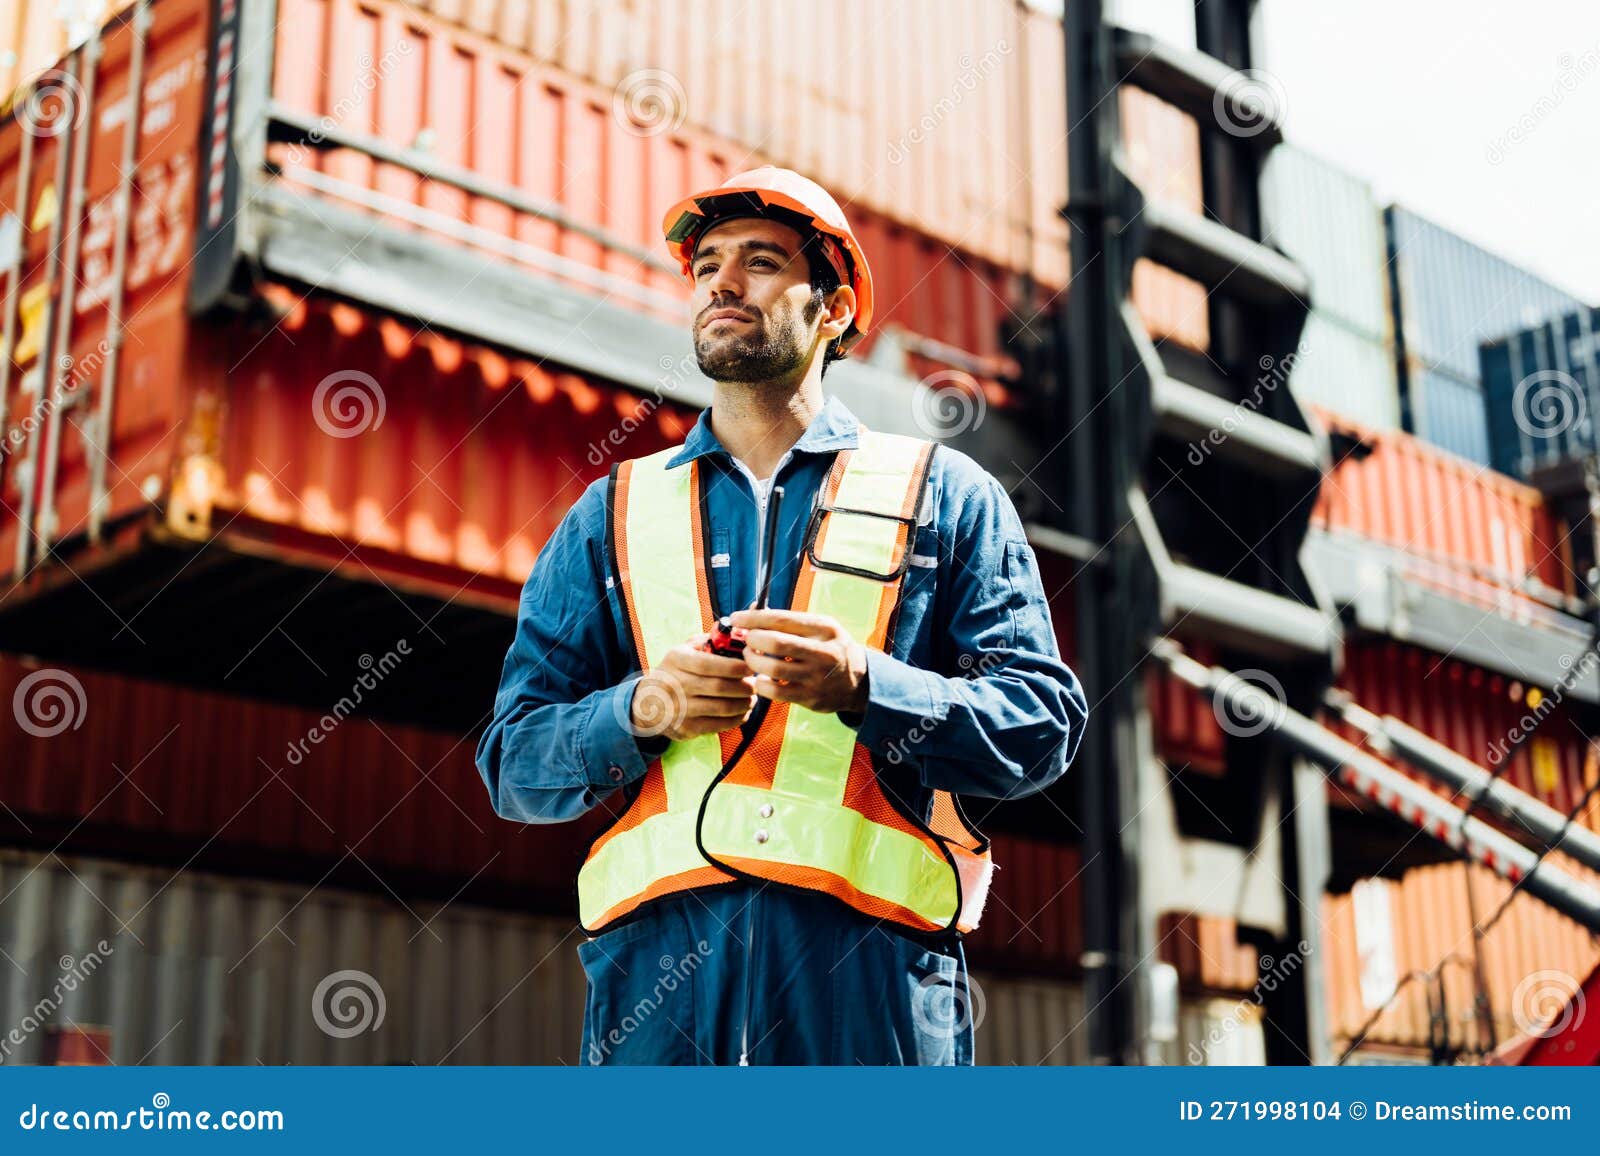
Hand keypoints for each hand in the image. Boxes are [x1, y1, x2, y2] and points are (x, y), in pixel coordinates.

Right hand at [630, 638, 756, 740]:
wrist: (647, 704)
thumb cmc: (676, 672)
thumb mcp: (684, 651)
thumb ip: (710, 641)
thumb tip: (741, 636)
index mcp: (676, 660)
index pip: (706, 664)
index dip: (733, 666)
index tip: (750, 666)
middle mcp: (675, 684)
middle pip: (718, 687)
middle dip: (744, 686)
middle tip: (755, 684)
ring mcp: (679, 709)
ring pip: (722, 708)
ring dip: (744, 703)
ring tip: (752, 698)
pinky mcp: (686, 728)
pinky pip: (718, 725)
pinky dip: (736, 719)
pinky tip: (743, 712)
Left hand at [728, 609, 868, 715]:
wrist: (858, 681)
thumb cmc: (829, 648)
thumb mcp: (820, 628)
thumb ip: (790, 622)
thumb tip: (752, 613)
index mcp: (824, 628)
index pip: (781, 619)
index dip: (753, 619)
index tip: (737, 619)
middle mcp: (823, 652)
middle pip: (775, 643)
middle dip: (752, 640)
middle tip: (746, 640)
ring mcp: (817, 677)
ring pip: (772, 668)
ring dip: (753, 661)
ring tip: (751, 657)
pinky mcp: (810, 698)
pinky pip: (775, 691)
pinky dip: (760, 684)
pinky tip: (760, 679)